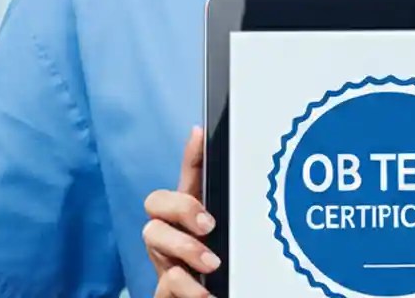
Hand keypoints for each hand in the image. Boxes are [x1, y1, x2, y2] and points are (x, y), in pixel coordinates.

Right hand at [144, 126, 219, 297]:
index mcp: (193, 219)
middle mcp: (173, 234)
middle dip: (181, 207)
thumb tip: (262, 189)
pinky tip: (208, 293)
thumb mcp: (233, 242)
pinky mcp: (163, 290)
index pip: (189, 178)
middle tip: (209, 226)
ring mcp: (164, 261)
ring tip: (214, 265)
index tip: (199, 133)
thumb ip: (236, 219)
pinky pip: (165, 282)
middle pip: (156, 200)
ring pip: (152, 234)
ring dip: (183, 247)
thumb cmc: (226, 275)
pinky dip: (186, 287)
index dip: (192, 154)